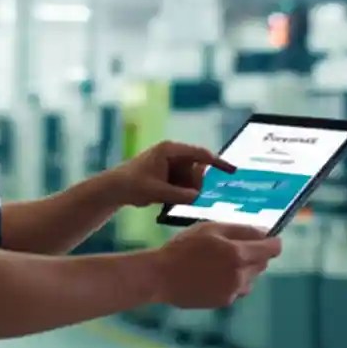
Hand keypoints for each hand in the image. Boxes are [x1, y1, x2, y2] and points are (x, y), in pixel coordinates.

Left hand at [102, 141, 235, 207]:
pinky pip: (184, 184)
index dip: (218, 162)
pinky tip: (168, 198)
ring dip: (187, 190)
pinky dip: (182, 193)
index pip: (201, 154)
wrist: (114, 189)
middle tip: (190, 197)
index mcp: (170, 149)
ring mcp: (172, 163)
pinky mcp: (169, 173)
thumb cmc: (132, 185)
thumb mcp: (157, 192)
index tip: (232, 171)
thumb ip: (180, 195)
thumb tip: (199, 197)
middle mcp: (173, 153)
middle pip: (197, 169)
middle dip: (196, 184)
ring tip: (169, 198)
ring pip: (191, 179)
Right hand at [151, 223, 281, 307]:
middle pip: (263, 263)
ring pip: (251, 277)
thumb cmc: (183, 247)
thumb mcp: (211, 228)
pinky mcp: (224, 302)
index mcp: (239, 254)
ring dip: (244, 269)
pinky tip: (211, 275)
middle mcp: (241, 275)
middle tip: (231, 247)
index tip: (265, 238)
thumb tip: (265, 231)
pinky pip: (238, 289)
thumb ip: (241, 229)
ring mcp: (233, 291)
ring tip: (218, 263)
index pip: (273, 248)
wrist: (161, 276)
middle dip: (254, 254)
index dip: (272, 241)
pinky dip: (232, 281)